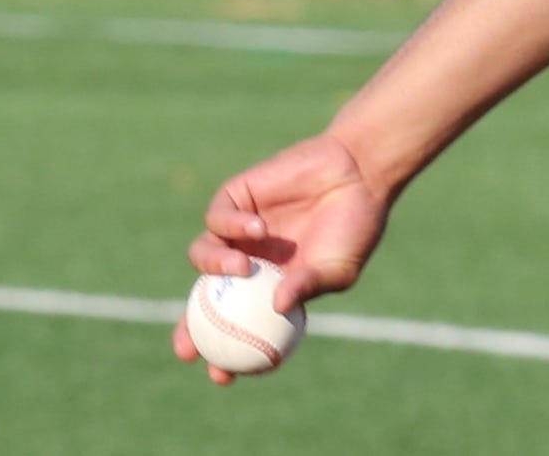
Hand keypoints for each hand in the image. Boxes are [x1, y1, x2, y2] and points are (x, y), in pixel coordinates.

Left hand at [172, 132, 389, 383]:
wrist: (360, 173)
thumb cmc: (355, 226)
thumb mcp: (338, 267)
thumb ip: (308, 285)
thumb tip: (278, 307)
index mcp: (268, 287)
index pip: (237, 326)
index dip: (224, 353)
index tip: (222, 374)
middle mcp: (247, 262)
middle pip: (202, 299)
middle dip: (188, 327)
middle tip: (189, 346)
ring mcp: (238, 231)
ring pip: (202, 256)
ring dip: (213, 267)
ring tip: (242, 268)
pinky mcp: (236, 200)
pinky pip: (217, 219)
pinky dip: (232, 227)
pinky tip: (260, 228)